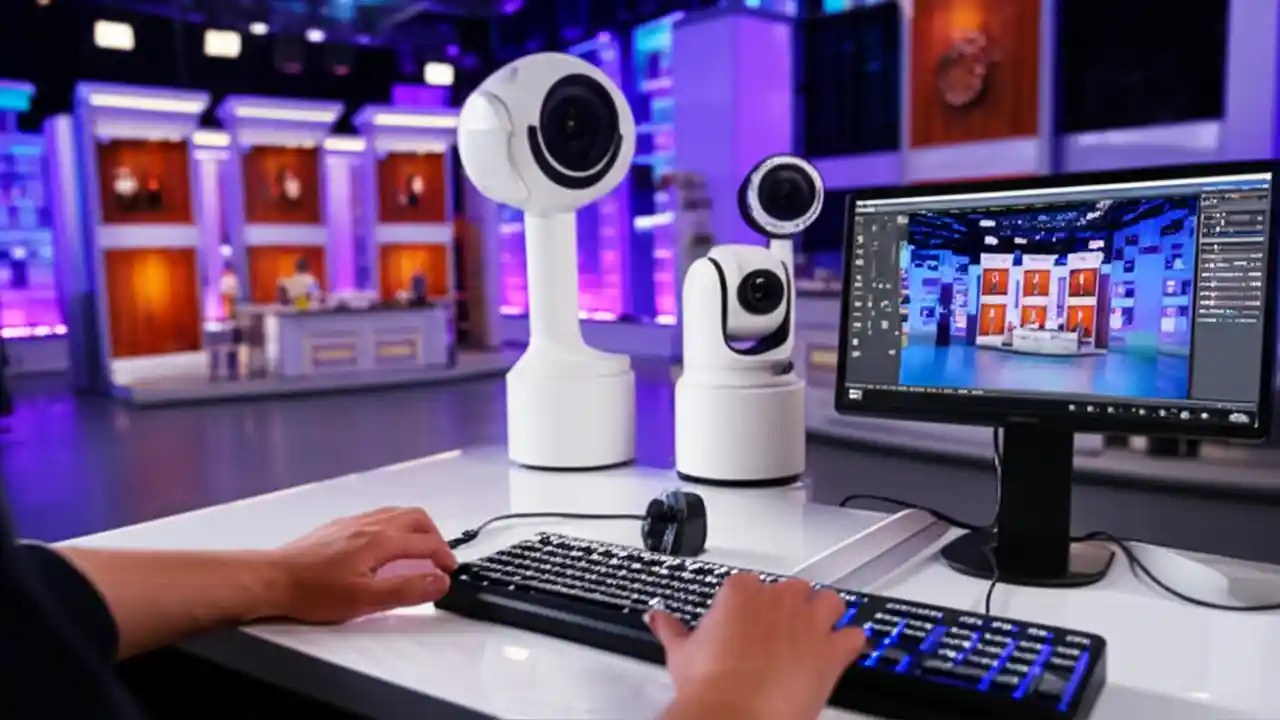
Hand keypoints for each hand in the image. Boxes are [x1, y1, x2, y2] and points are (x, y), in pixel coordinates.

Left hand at [267, 506, 458, 623]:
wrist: (273, 579)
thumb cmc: (314, 591)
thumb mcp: (366, 600)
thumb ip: (407, 589)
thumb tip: (439, 581)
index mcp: (381, 540)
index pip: (426, 543)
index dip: (443, 557)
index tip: (449, 571)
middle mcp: (370, 524)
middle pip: (416, 518)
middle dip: (435, 536)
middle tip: (439, 557)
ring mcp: (353, 522)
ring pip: (396, 513)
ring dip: (416, 528)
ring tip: (419, 547)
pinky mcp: (339, 526)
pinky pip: (378, 515)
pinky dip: (395, 525)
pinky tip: (385, 542)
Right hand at [649, 573, 865, 719]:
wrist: (734, 716)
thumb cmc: (709, 686)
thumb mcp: (681, 652)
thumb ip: (671, 628)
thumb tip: (657, 618)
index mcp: (742, 591)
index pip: (753, 584)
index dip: (753, 606)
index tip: (747, 624)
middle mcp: (779, 599)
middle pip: (794, 589)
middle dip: (791, 607)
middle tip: (779, 633)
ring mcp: (809, 622)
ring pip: (831, 602)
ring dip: (826, 614)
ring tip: (816, 633)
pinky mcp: (832, 650)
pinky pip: (854, 635)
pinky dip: (849, 643)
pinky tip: (839, 653)